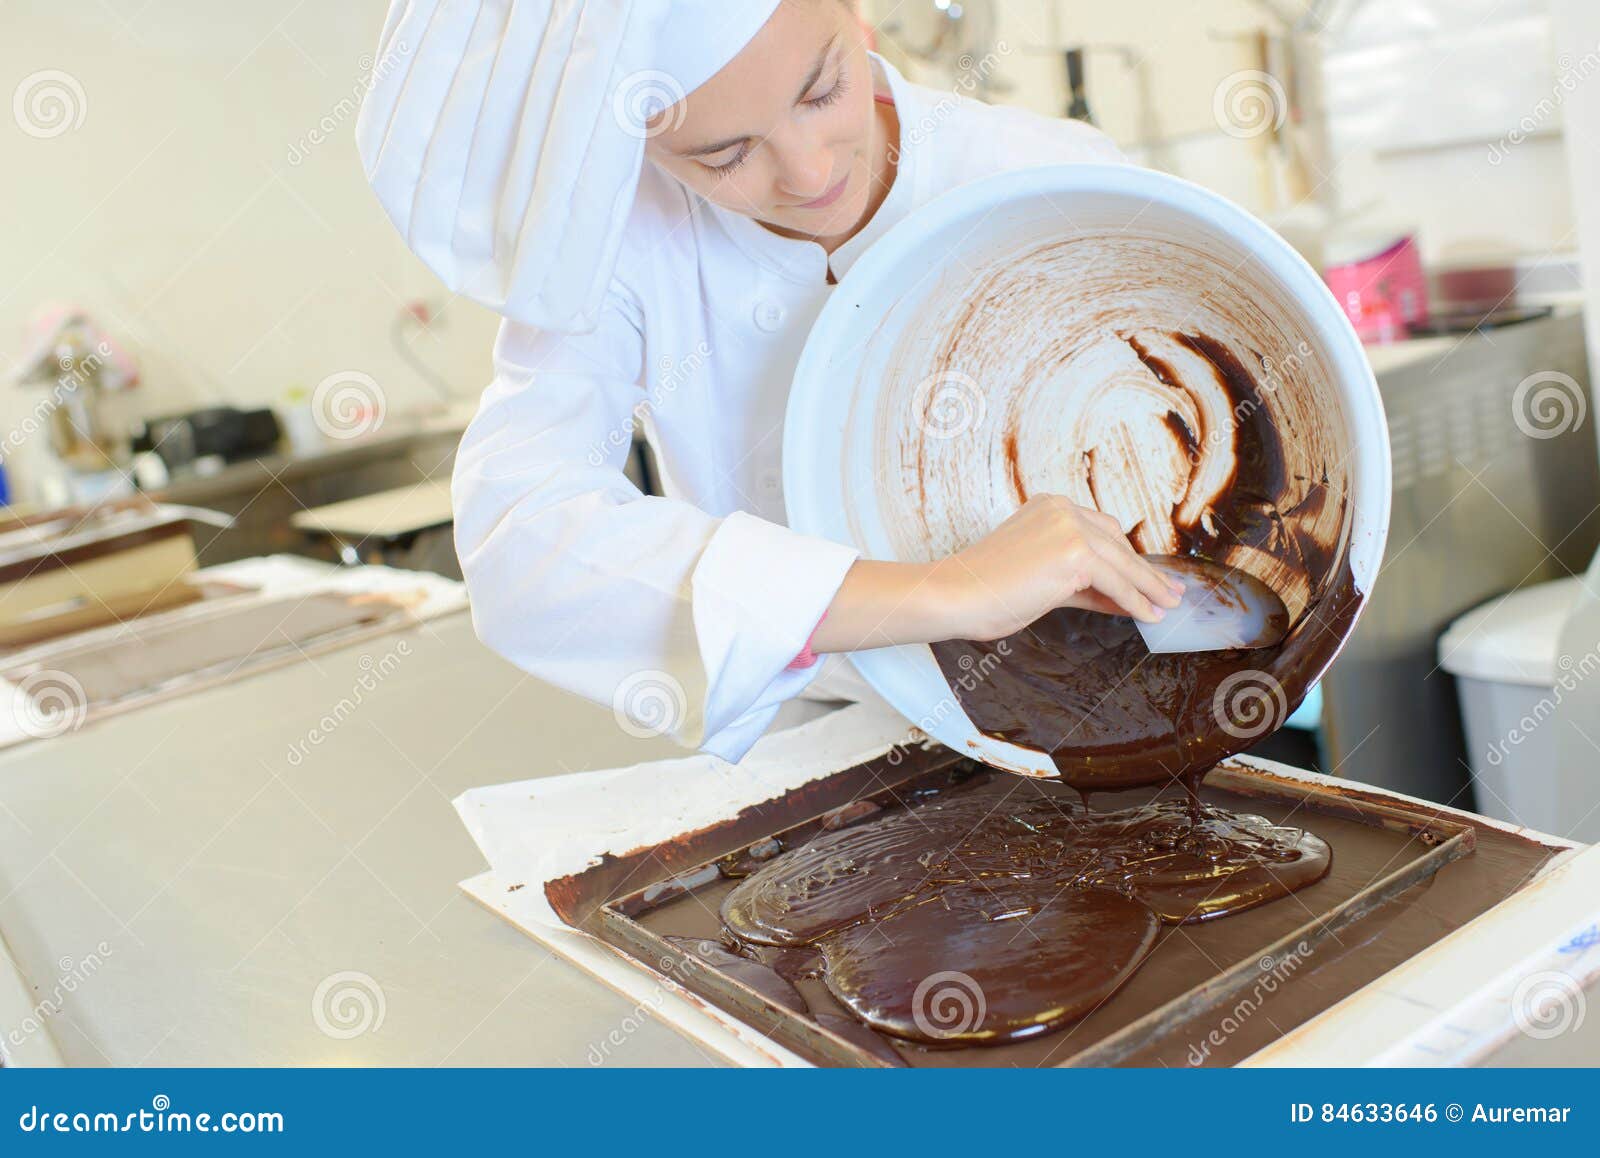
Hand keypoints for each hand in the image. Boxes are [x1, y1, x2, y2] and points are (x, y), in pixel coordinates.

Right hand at [811, 495, 1183, 653]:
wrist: (957, 595)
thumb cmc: (986, 591)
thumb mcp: (1041, 579)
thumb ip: (1081, 582)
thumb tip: (1120, 598)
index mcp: (1049, 506)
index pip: (1101, 533)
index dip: (1126, 560)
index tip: (1147, 579)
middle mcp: (1062, 509)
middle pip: (1117, 543)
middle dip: (1145, 572)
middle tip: (1170, 591)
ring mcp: (1069, 528)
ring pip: (1122, 562)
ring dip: (1148, 587)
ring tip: (1168, 605)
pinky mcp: (1074, 553)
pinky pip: (1116, 581)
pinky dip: (1135, 600)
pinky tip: (1148, 615)